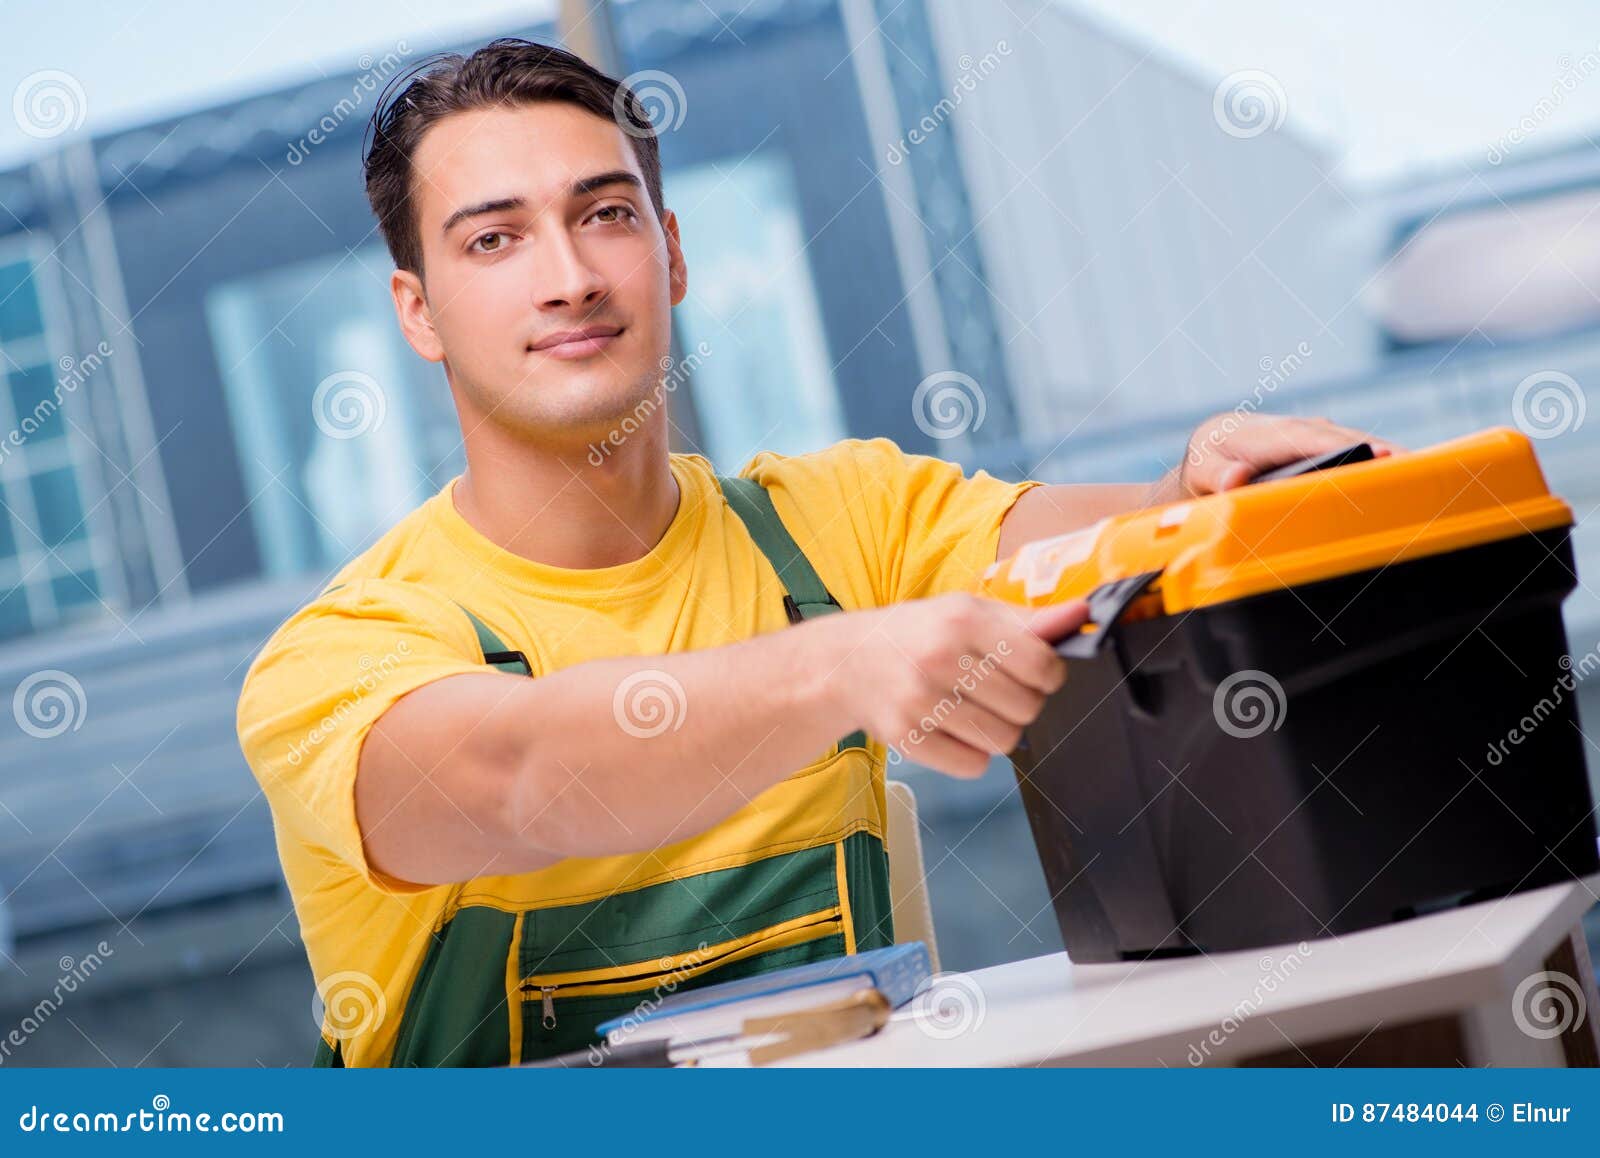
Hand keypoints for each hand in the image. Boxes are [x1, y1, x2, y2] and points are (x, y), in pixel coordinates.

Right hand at [824, 594, 1087, 778]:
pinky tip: (953, 730)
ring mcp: (920, 700)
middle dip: (1023, 704)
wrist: (846, 662)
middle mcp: (939, 657)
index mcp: (962, 619)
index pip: (1041, 663)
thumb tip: (1081, 616)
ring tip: (975, 711)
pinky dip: (972, 754)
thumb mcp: (967, 611)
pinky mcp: (905, 737)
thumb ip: (1026, 620)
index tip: (1037, 673)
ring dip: (999, 730)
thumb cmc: (918, 634)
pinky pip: (973, 765)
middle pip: (1027, 707)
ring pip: (1004, 741)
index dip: (1050, 675)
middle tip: (999, 692)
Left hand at [1181, 412, 1403, 494]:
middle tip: (1414, 464)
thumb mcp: (1200, 472)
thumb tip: (1236, 479)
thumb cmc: (1208, 464)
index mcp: (1260, 433)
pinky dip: (1376, 458)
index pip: (1305, 438)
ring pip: (1350, 438)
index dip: (1340, 445)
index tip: (1375, 454)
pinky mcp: (1319, 442)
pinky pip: (1350, 447)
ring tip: (1422, 470)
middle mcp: (1290, 427)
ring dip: (1384, 452)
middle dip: (1375, 447)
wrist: (1209, 453)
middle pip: (1338, 435)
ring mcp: (1308, 432)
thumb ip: (1215, 476)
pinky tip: (1403, 475)